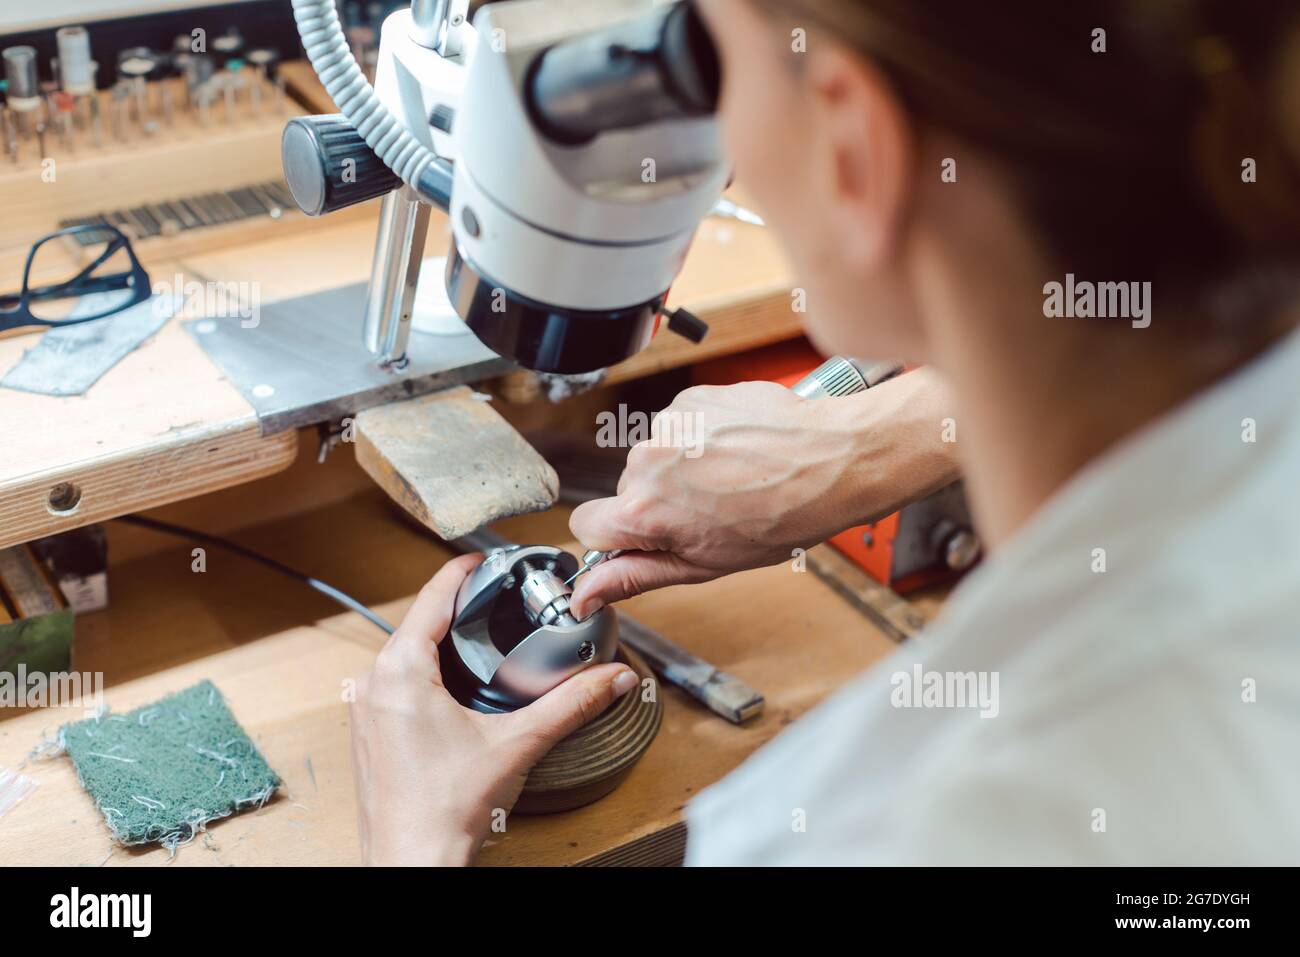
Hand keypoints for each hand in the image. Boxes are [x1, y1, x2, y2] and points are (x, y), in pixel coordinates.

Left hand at [349, 553, 639, 865]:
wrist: (414, 865)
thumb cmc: (445, 811)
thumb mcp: (519, 744)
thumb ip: (572, 704)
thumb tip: (613, 678)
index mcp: (400, 672)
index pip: (432, 596)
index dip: (464, 571)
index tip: (487, 558)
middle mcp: (372, 684)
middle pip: (419, 622)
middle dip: (460, 608)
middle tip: (498, 597)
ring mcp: (365, 710)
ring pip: (406, 654)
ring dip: (442, 642)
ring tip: (483, 636)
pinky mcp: (369, 733)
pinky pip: (396, 683)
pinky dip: (427, 674)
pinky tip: (458, 687)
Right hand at [568, 371, 958, 616]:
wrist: (832, 460)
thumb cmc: (782, 517)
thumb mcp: (704, 563)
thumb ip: (636, 575)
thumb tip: (585, 593)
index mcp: (643, 510)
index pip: (588, 526)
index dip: (617, 538)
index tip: (646, 539)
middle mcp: (645, 461)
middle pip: (628, 490)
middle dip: (660, 501)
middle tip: (712, 511)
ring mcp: (668, 423)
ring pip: (656, 457)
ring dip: (684, 468)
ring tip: (732, 479)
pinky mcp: (690, 398)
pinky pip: (679, 426)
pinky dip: (701, 438)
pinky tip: (738, 452)